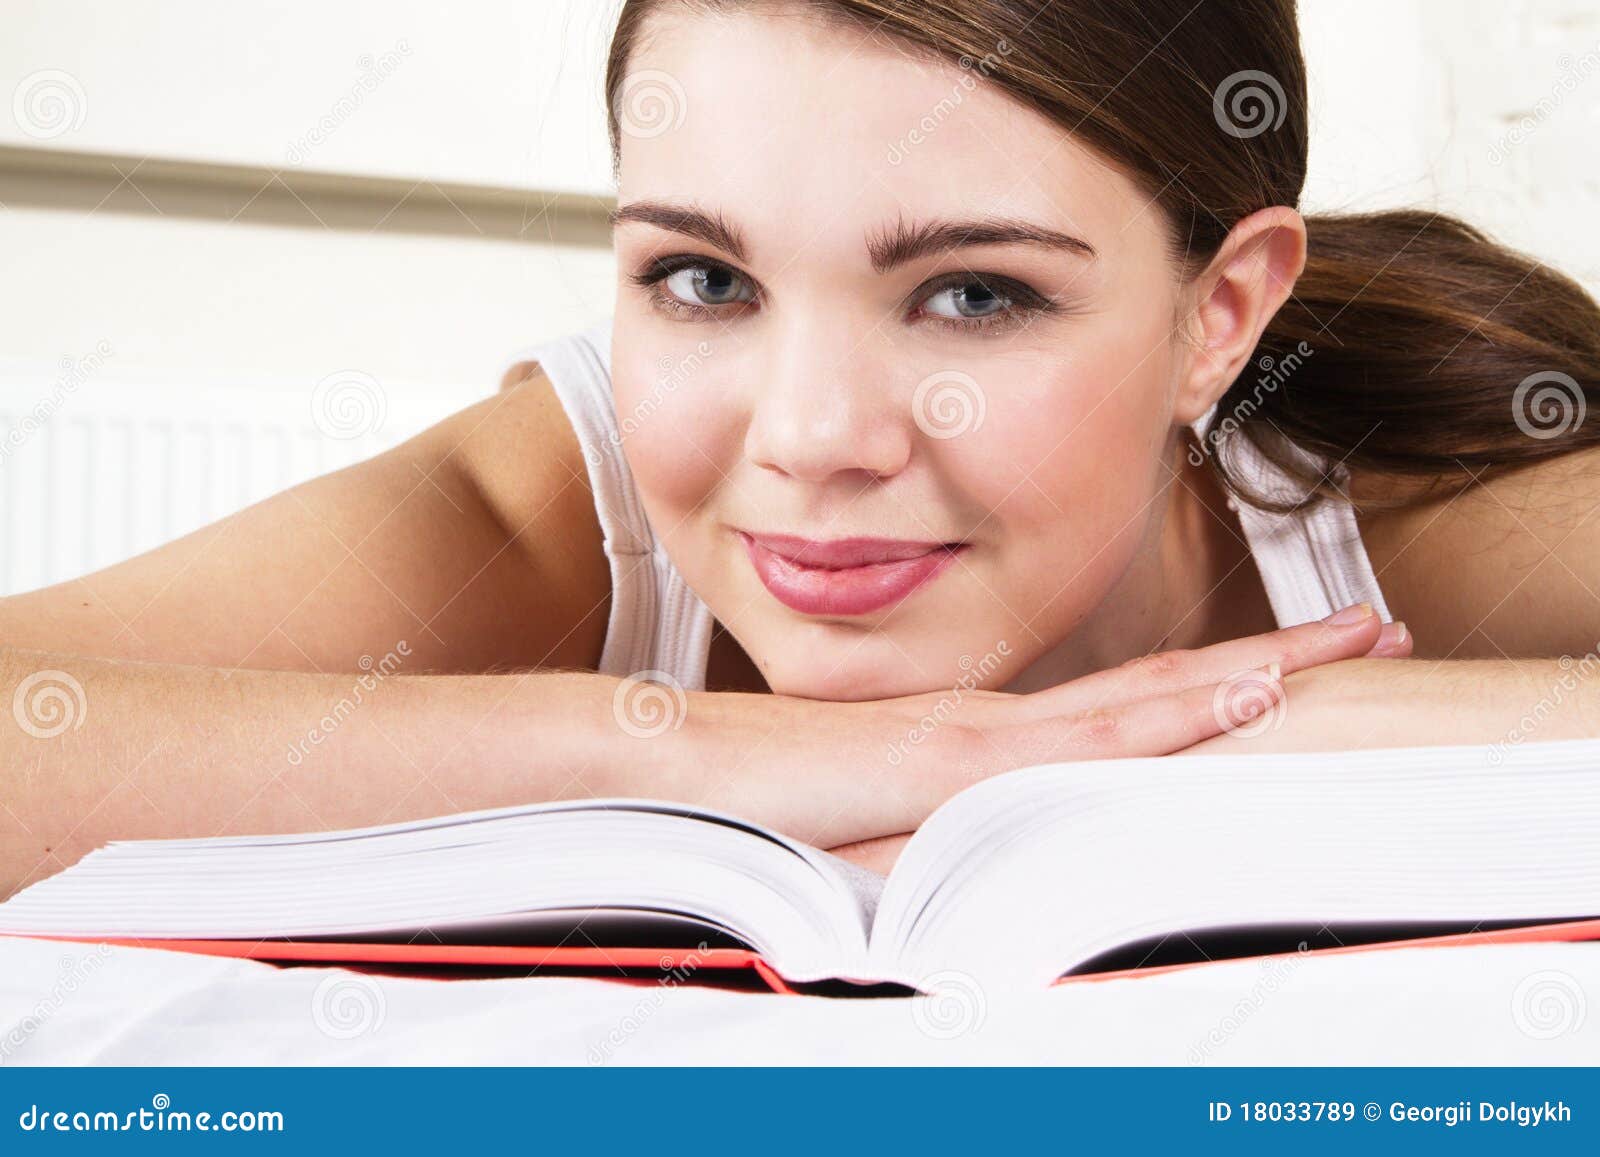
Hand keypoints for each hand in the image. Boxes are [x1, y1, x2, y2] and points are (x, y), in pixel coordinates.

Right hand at [664, 602, 1401, 853]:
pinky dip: (1178, 714)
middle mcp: (1002, 731)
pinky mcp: (955, 760)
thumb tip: (1022, 888)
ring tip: (1348, 649)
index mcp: (989, 748)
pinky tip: (1243, 701)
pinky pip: (1091, 738)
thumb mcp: (872, 846)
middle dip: (1279, 665)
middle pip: (1167, 690)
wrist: (670, 776)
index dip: (1226, 689)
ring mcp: (984, 739)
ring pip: (1150, 701)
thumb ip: (951, 856)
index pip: (1133, 714)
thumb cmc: (756, 814)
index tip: (1308, 670)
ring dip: (1255, 677)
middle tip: (1376, 631)